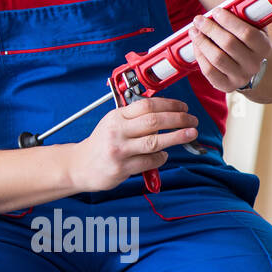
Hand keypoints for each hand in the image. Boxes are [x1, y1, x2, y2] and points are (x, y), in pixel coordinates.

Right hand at [65, 97, 198, 192]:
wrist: (80, 165)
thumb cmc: (101, 144)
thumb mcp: (112, 124)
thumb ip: (134, 118)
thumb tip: (165, 113)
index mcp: (116, 116)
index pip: (146, 105)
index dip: (168, 104)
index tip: (182, 107)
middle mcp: (117, 131)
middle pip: (154, 121)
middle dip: (178, 119)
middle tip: (192, 120)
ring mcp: (120, 150)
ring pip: (155, 141)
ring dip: (177, 137)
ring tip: (190, 134)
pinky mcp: (122, 167)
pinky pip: (149, 161)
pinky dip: (160, 157)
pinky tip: (163, 155)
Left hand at [190, 9, 270, 92]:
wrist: (248, 66)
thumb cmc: (245, 41)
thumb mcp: (252, 27)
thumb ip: (243, 17)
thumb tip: (225, 5)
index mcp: (264, 47)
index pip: (247, 33)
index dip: (229, 21)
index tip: (215, 11)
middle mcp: (254, 64)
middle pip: (229, 44)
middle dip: (210, 29)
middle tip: (199, 19)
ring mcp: (241, 77)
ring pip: (217, 58)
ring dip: (202, 42)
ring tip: (194, 30)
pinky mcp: (226, 86)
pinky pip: (209, 70)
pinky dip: (199, 56)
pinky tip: (196, 45)